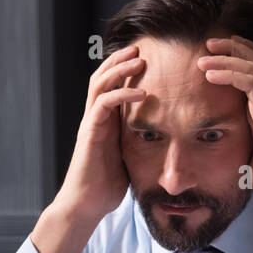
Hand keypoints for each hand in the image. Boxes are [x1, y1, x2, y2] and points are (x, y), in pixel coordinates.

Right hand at [54, 44, 146, 224]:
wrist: (86, 206)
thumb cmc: (107, 185)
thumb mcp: (130, 157)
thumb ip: (140, 141)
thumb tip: (167, 137)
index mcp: (104, 121)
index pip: (110, 85)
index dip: (124, 69)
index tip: (146, 57)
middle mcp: (94, 118)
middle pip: (101, 77)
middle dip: (120, 60)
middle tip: (140, 47)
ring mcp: (90, 124)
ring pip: (99, 84)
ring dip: (119, 70)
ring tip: (139, 60)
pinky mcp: (89, 134)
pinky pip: (103, 106)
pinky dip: (122, 95)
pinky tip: (141, 92)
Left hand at [197, 36, 252, 228]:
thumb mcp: (245, 148)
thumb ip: (237, 134)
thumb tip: (222, 130)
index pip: (252, 68)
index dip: (235, 53)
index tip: (211, 50)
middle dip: (230, 47)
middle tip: (207, 42)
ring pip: (252, 67)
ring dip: (226, 58)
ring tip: (203, 58)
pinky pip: (252, 85)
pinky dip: (230, 75)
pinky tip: (211, 75)